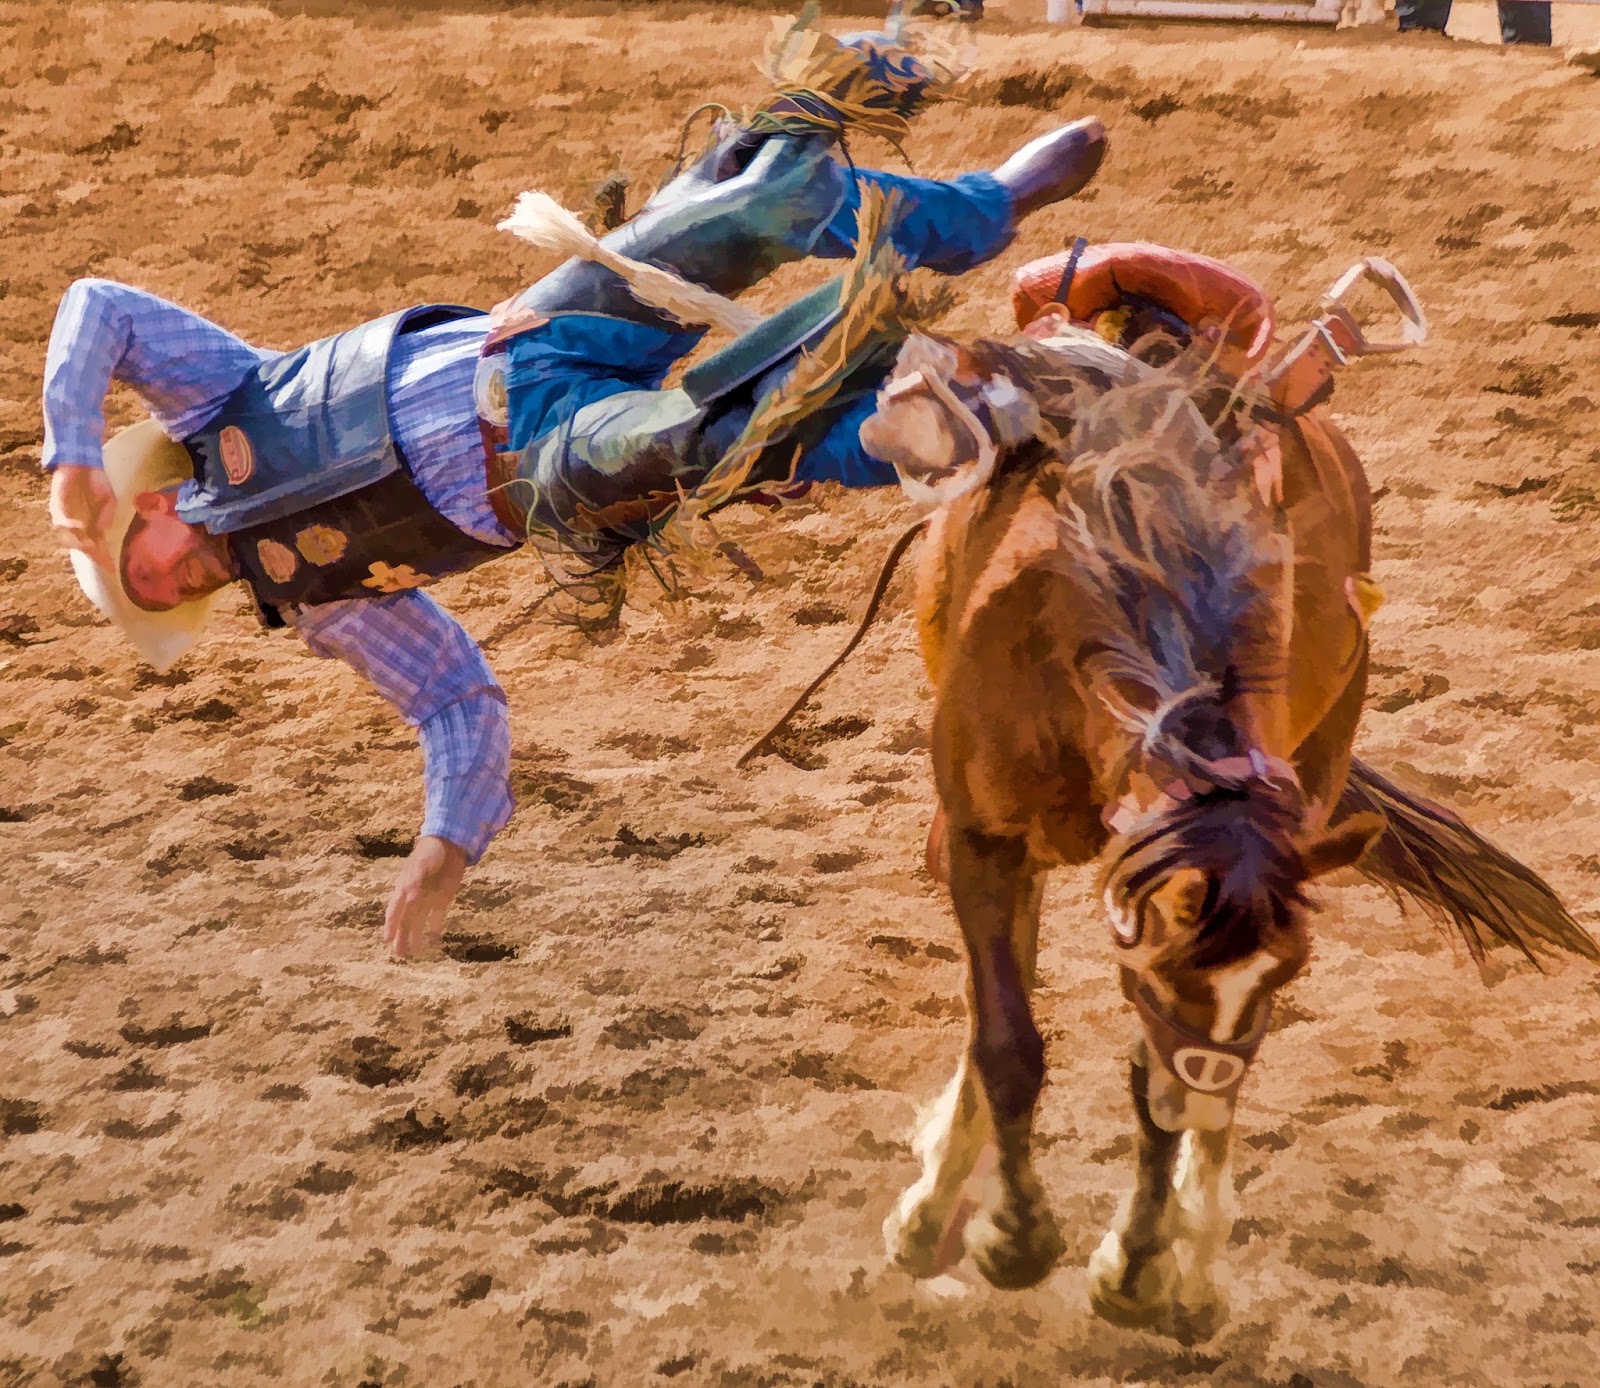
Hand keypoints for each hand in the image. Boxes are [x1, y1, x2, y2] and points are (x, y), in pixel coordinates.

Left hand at [49, 465, 117, 567]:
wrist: (83, 462)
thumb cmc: (97, 482)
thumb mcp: (109, 500)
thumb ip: (107, 516)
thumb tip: (104, 531)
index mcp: (91, 525)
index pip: (97, 545)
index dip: (103, 557)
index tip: (111, 568)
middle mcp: (77, 524)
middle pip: (81, 545)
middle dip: (91, 553)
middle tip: (100, 558)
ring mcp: (65, 516)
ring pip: (67, 537)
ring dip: (79, 542)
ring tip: (89, 545)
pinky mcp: (56, 506)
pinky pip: (60, 520)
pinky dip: (68, 526)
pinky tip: (79, 526)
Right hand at [383, 835, 468, 958]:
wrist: (451, 844)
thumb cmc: (430, 852)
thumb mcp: (421, 864)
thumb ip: (414, 881)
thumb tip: (409, 899)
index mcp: (404, 888)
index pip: (395, 909)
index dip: (391, 924)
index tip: (387, 939)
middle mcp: (414, 897)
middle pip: (405, 920)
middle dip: (401, 936)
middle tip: (400, 954)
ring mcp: (428, 899)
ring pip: (419, 922)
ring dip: (416, 936)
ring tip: (415, 952)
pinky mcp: (442, 900)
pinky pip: (437, 918)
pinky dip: (435, 929)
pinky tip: (434, 942)